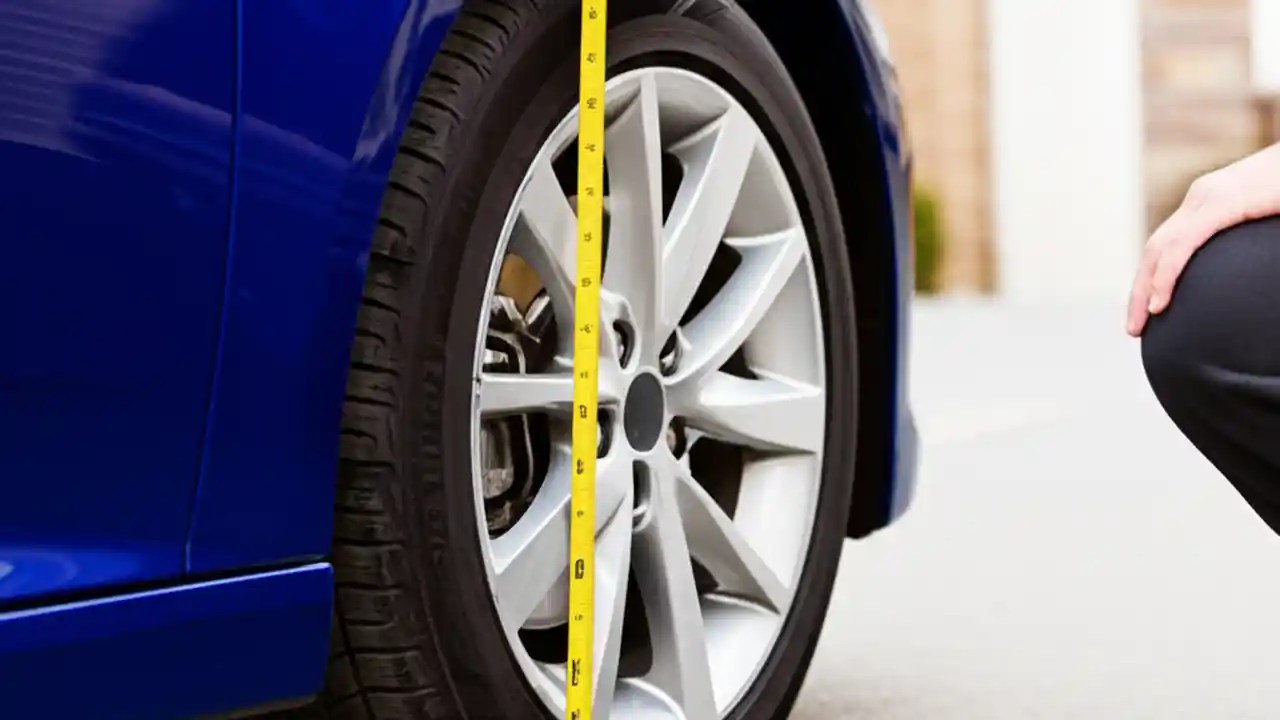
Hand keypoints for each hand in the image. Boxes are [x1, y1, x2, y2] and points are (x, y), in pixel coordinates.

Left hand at [1127, 143, 1279, 335]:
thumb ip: (1250, 247)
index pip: (1167, 243)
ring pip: (1159, 249)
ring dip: (1142, 290)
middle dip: (1139, 290)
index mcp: (1210, 202)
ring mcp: (1208, 199)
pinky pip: (1182, 245)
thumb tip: (1257, 282)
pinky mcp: (1221, 203)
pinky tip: (1157, 304)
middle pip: (1155, 250)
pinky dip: (1165, 276)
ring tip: (1137, 326)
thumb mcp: (1269, 221)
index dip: (1152, 277)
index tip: (1148, 311)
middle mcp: (1201, 198)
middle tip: (1133, 330)